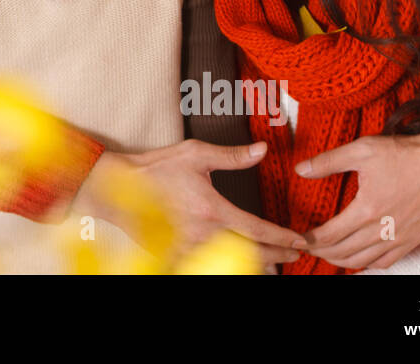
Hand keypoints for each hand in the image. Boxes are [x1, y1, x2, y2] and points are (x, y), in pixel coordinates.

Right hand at [69, 139, 306, 266]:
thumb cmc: (157, 169)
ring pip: (233, 266)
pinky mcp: (177, 255)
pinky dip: (228, 269)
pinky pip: (209, 269)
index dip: (283, 237)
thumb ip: (232, 155)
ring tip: (275, 266)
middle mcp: (205, 234)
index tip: (300, 241)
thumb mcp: (196, 154)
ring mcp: (191, 249)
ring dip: (257, 267)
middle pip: (252, 254)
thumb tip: (262, 149)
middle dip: (278, 256)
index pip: (258, 229)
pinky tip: (238, 267)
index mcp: (214, 209)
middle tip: (295, 254)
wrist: (119, 188)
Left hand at [298, 132, 419, 269]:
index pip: (330, 235)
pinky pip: (386, 262)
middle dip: (321, 252)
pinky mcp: (414, 239)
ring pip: (363, 261)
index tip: (297, 239)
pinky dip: (367, 263)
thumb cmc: (404, 154)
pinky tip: (358, 257)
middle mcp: (384, 229)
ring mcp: (401, 237)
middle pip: (343, 252)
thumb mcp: (361, 150)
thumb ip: (328, 161)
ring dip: (340, 260)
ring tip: (327, 252)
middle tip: (306, 246)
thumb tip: (299, 169)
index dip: (310, 240)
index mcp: (367, 209)